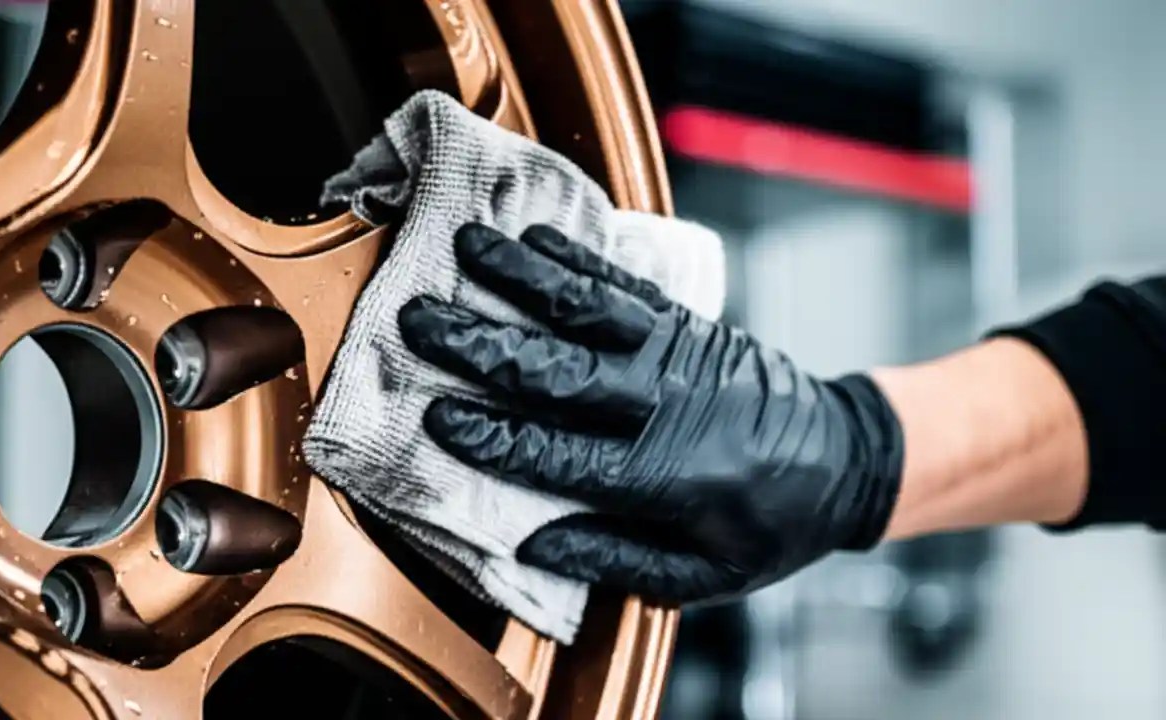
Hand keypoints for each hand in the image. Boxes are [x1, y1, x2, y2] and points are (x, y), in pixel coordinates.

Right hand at [398, 223, 903, 602]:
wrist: (846, 459)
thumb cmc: (770, 526)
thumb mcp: (702, 574)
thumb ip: (616, 559)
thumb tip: (532, 544)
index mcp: (662, 478)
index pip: (559, 455)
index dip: (494, 437)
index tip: (435, 416)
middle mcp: (662, 404)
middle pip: (557, 370)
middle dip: (481, 344)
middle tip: (418, 319)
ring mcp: (674, 353)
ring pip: (585, 309)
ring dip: (519, 276)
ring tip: (464, 245)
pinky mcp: (685, 323)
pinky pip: (623, 284)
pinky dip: (574, 257)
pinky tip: (531, 236)